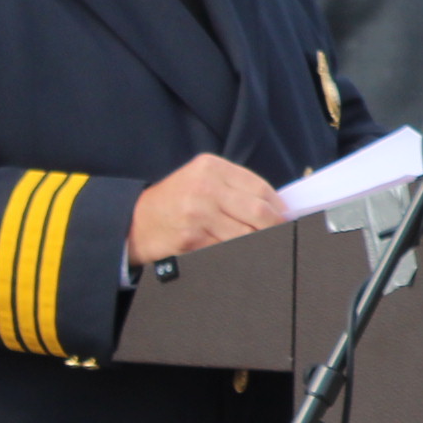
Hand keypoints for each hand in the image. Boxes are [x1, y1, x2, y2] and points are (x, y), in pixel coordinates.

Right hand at [128, 154, 287, 264]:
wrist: (134, 222)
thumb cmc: (176, 201)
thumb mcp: (202, 180)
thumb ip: (236, 188)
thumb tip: (278, 209)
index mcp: (211, 167)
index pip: (261, 188)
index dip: (279, 207)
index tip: (287, 219)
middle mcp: (204, 188)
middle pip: (259, 212)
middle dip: (275, 228)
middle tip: (282, 236)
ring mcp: (197, 214)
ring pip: (247, 235)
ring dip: (261, 244)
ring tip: (266, 248)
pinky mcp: (191, 239)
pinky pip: (229, 250)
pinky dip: (240, 254)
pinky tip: (242, 255)